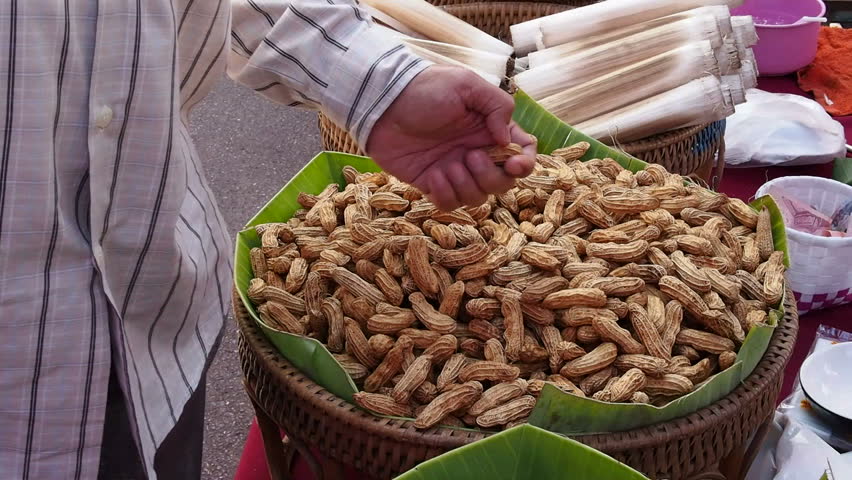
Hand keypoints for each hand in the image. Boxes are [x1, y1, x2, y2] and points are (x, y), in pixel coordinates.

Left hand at [366, 65, 535, 210]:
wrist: (383, 103)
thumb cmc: (425, 89)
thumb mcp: (466, 85)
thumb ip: (497, 106)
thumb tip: (507, 141)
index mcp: (489, 129)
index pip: (523, 152)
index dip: (525, 163)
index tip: (514, 165)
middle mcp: (476, 152)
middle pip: (503, 182)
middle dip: (492, 176)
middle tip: (470, 157)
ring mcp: (454, 170)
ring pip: (478, 198)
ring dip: (466, 185)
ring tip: (447, 165)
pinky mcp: (432, 184)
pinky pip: (449, 204)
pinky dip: (445, 194)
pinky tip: (432, 175)